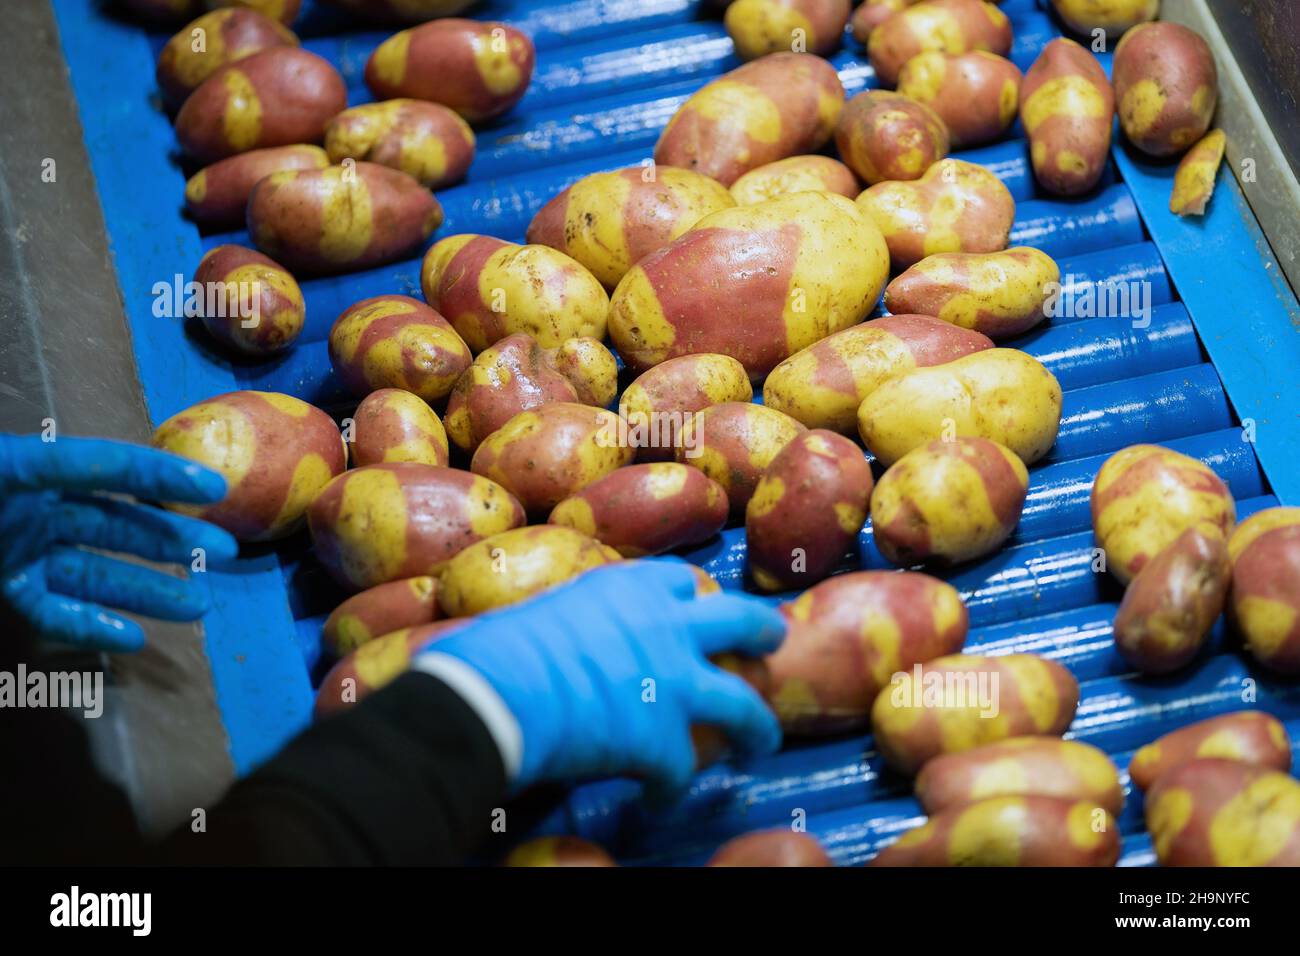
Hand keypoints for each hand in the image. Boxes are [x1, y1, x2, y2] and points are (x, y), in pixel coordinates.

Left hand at [0, 433, 237, 651]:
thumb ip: (39, 466)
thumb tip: (87, 461)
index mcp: (28, 468)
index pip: (104, 468)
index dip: (158, 475)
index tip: (216, 488)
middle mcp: (36, 510)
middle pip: (116, 524)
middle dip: (173, 539)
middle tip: (226, 552)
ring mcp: (21, 552)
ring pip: (94, 573)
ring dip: (147, 591)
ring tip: (196, 606)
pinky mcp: (6, 586)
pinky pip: (50, 610)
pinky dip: (90, 626)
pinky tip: (132, 638)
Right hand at [416, 560, 784, 802]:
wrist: (497, 693)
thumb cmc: (496, 649)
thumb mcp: (541, 612)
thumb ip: (570, 620)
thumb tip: (548, 637)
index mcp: (630, 588)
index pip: (681, 581)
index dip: (694, 598)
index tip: (698, 608)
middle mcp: (666, 626)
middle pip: (742, 619)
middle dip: (763, 630)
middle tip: (774, 640)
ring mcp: (674, 682)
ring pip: (742, 703)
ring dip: (758, 726)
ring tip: (763, 744)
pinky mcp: (664, 738)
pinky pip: (681, 772)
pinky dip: (669, 789)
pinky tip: (656, 799)